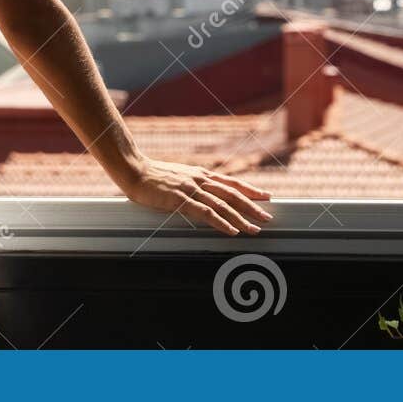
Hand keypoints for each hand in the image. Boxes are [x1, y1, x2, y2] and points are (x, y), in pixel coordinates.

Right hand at [116, 157, 273, 235]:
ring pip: (223, 205)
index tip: (266, 196)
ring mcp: (191, 189)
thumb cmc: (154, 175)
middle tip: (268, 217)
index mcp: (201, 174)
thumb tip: (206, 192)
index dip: (250, 190)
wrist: (135, 170)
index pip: (231, 182)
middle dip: (253, 206)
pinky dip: (221, 222)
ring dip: (241, 218)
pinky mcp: (180, 200)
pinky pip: (205, 213)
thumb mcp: (180, 175)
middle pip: (232, 194)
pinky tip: (231, 230)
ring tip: (254, 228)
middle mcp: (200, 180)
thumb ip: (194, 183)